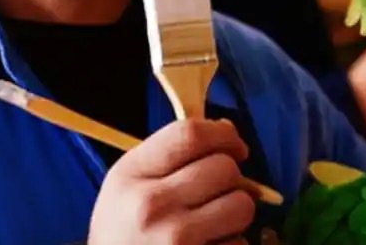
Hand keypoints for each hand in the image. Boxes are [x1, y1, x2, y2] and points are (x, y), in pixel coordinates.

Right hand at [89, 119, 255, 244]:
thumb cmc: (123, 231)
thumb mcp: (127, 184)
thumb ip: (170, 153)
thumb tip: (228, 132)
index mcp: (131, 174)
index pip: (190, 135)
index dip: (223, 134)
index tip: (234, 146)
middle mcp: (151, 205)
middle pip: (224, 168)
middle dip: (231, 178)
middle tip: (217, 192)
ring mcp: (175, 238)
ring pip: (241, 205)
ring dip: (236, 212)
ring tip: (214, 221)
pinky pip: (240, 243)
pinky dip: (231, 243)